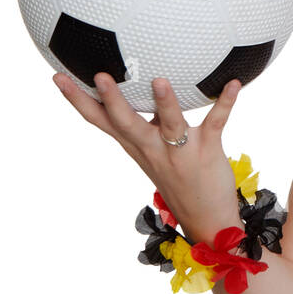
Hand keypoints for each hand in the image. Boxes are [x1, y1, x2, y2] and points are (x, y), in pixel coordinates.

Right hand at [53, 71, 244, 241]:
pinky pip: (217, 122)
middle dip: (111, 100)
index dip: (77, 100)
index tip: (58, 76)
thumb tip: (150, 82)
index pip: (99, 120)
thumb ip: (149, 121)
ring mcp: (180, 151)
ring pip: (170, 124)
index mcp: (136, 145)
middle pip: (125, 122)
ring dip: (165, 102)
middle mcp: (153, 148)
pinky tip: (234, 83)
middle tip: (100, 75)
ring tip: (160, 80)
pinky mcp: (207, 151)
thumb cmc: (180, 179)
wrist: (206, 218)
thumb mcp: (154, 151)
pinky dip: (226, 102)